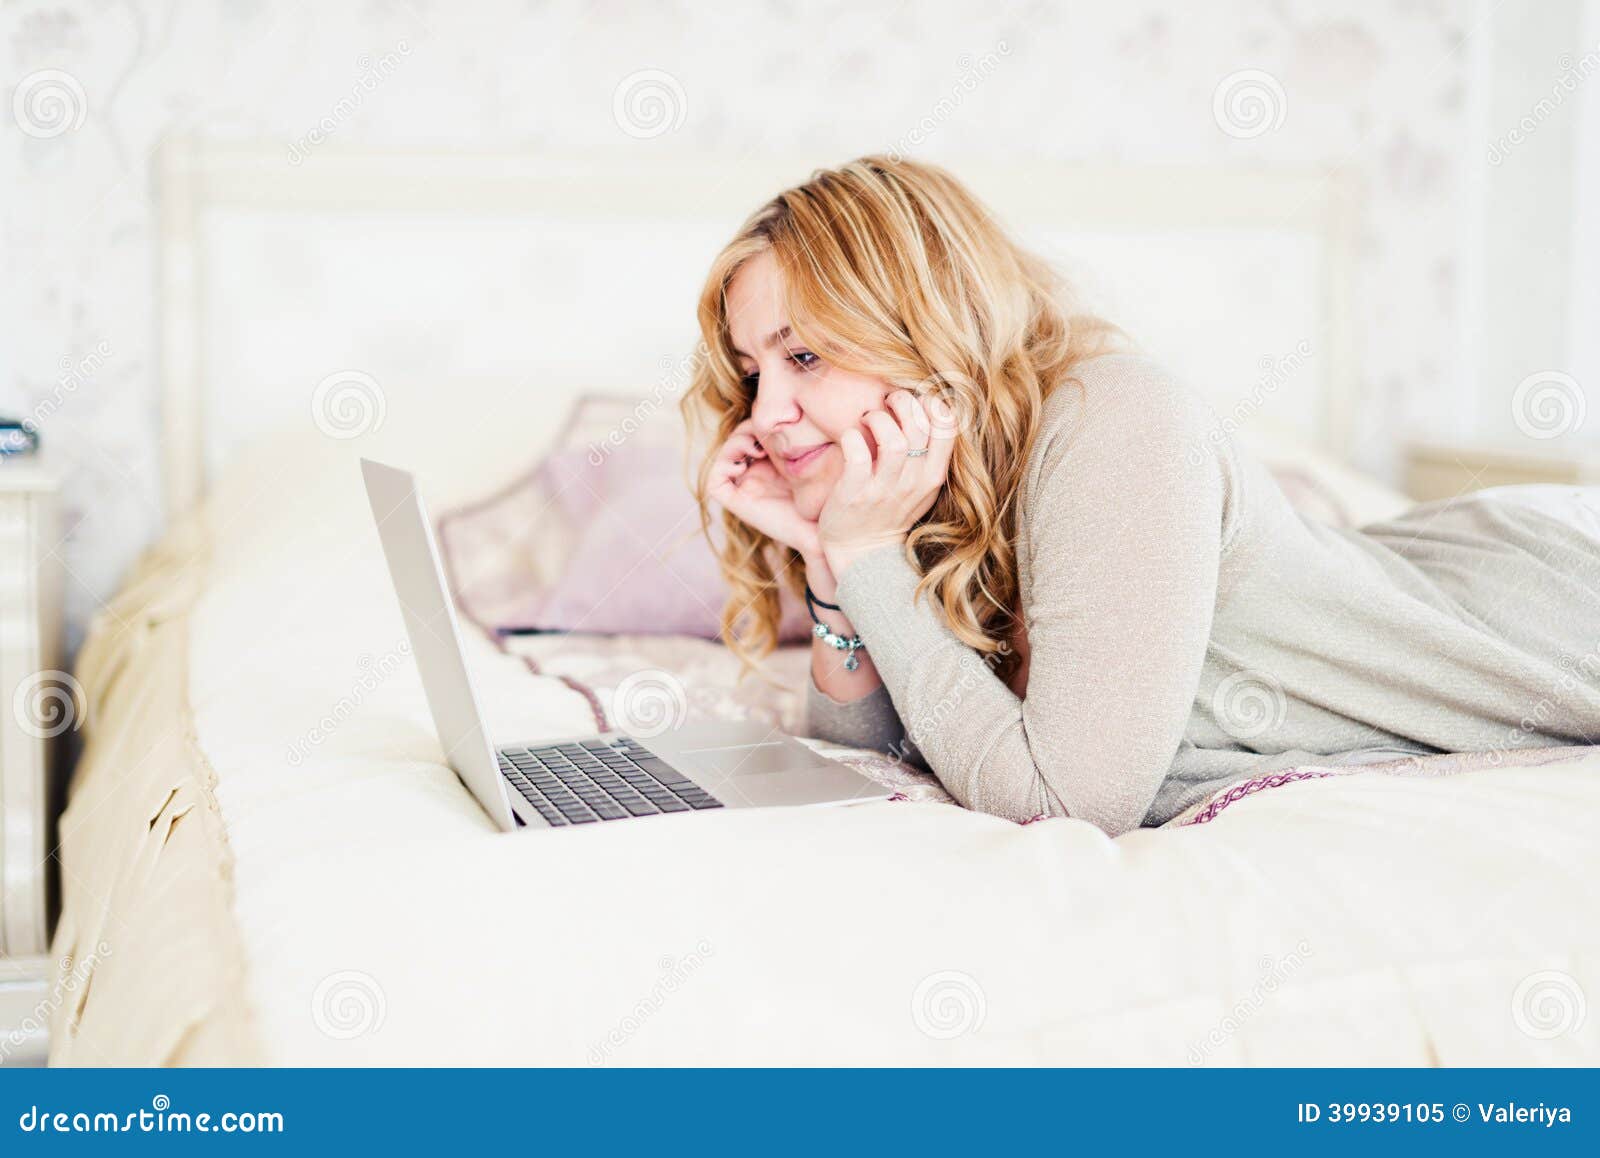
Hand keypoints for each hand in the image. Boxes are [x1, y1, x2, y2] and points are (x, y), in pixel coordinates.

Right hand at [707, 416, 823, 559]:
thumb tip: (811, 413)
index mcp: (772, 466)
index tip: (775, 423)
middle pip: (736, 443)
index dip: (757, 424)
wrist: (822, 533)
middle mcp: (756, 476)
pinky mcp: (737, 503)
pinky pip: (715, 481)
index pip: (755, 435)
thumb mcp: (820, 463)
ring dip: (733, 445)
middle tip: (760, 432)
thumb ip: (812, 443)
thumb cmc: (826, 500)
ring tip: (754, 448)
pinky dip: (722, 467)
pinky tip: (743, 466)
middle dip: (744, 431)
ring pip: (723, 458)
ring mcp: (745, 489)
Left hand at [817, 389, 955, 579]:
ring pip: (891, 437)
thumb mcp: (921, 486)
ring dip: (877, 418)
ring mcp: (884, 489)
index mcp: (933, 475)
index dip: (932, 402)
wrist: (862, 553)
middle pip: (919, 424)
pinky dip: (851, 436)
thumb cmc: (889, 510)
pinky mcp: (855, 493)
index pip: (948, 425)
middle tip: (887, 403)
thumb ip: (929, 454)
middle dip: (902, 401)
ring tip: (868, 419)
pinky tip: (849, 437)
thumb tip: (929, 406)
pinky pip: (856, 453)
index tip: (915, 401)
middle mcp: (913, 481)